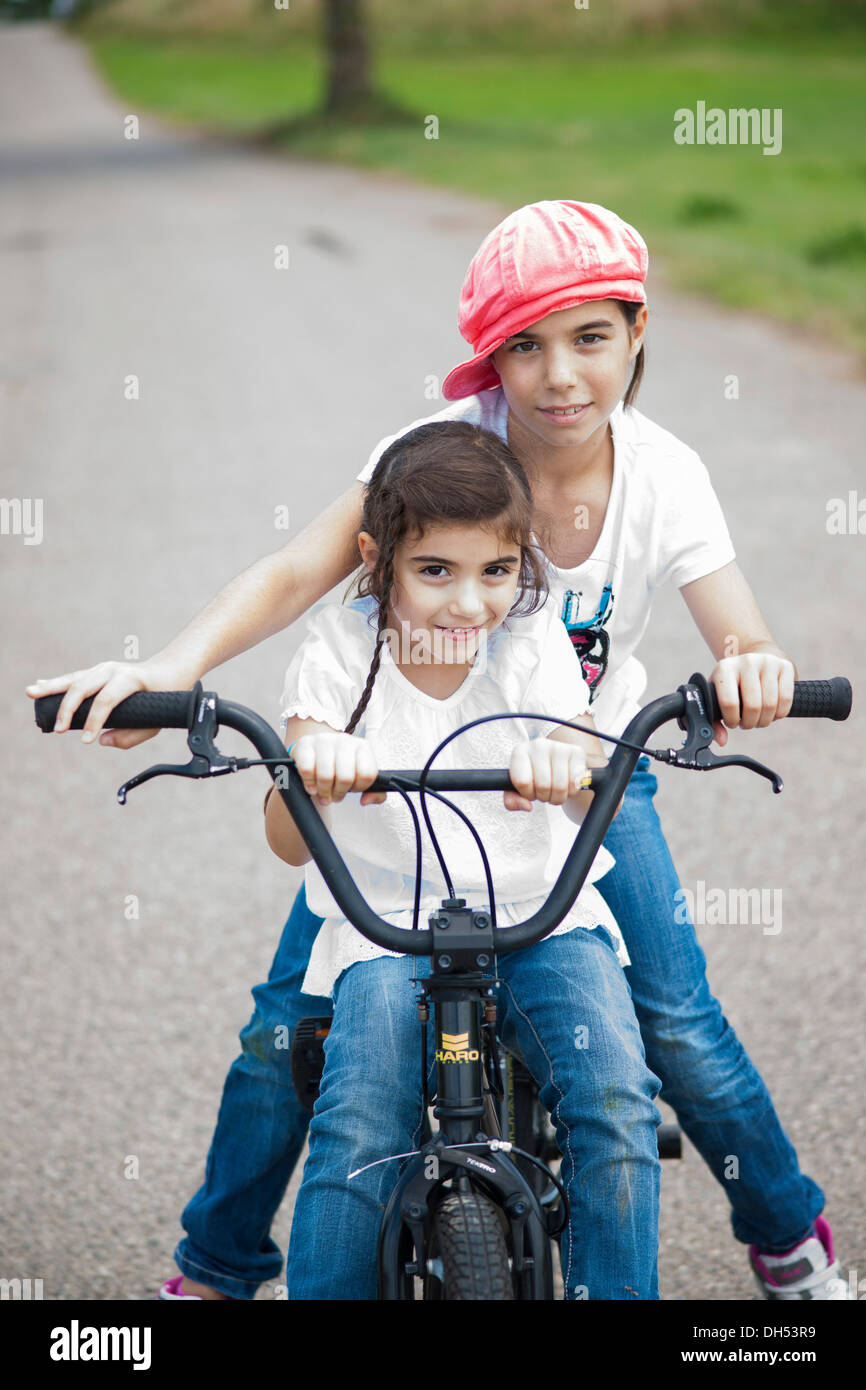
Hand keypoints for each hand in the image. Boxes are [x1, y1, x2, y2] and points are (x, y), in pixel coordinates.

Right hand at [25, 659, 194, 747]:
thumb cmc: (163, 698)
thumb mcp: (156, 721)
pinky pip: (74, 678)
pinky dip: (56, 683)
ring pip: (74, 678)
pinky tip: (39, 686)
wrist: (168, 672)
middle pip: (84, 686)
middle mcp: (114, 670)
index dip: (94, 721)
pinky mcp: (97, 671)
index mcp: (131, 679)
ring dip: (51, 687)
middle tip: (58, 730)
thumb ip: (131, 736)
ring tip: (31, 693)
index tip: (85, 740)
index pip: (107, 699)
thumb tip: (102, 741)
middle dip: (68, 708)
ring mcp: (104, 668)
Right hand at [292, 732, 384, 806]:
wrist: (314, 753)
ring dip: (323, 792)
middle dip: (339, 793)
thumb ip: (375, 792)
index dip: (359, 788)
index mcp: (362, 747)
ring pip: (326, 775)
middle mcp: (344, 740)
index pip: (367, 774)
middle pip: (346, 777)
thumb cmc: (339, 767)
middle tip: (335, 795)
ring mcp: (323, 740)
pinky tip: (312, 786)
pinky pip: (306, 770)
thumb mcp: (360, 777)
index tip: (353, 789)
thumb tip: (366, 800)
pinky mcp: (304, 745)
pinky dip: (309, 784)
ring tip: (323, 793)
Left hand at [505, 737, 587, 811]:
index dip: (528, 794)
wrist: (556, 761)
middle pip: (543, 786)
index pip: (522, 782)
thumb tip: (527, 806)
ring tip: (555, 790)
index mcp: (520, 752)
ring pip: (560, 787)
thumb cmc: (534, 775)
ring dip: (558, 797)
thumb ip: (512, 800)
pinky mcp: (577, 752)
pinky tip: (567, 784)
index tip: (530, 790)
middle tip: (545, 792)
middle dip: (544, 796)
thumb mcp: (518, 788)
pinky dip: (571, 791)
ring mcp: (559, 747)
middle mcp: (539, 746)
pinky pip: (575, 783)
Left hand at [710, 653, 794, 745]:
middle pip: (753, 706)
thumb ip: (714, 720)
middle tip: (747, 723)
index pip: (729, 702)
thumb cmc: (733, 684)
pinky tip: (772, 713)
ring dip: (765, 720)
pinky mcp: (785, 665)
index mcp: (724, 669)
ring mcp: (767, 662)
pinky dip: (780, 713)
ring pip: (770, 704)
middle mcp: (746, 662)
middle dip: (750, 723)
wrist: (754, 660)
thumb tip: (722, 740)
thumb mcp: (718, 696)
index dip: (732, 720)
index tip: (733, 722)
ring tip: (759, 718)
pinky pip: (786, 699)